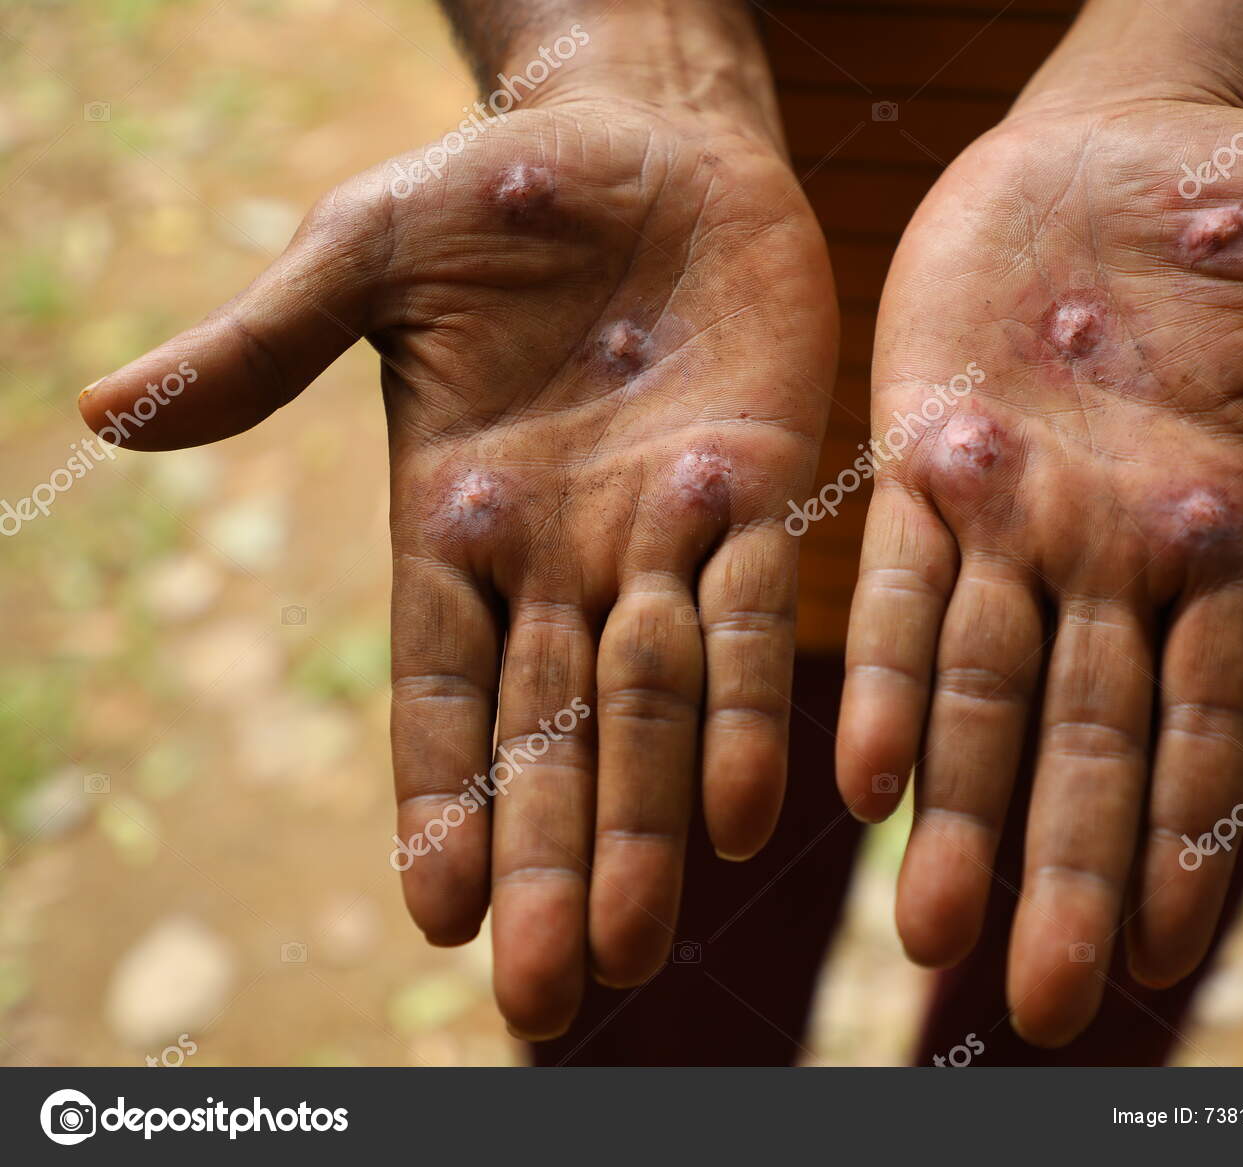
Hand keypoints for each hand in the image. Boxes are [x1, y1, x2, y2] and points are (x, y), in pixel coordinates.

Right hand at [78, 95, 835, 1037]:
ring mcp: (659, 530)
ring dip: (648, 824)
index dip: (440, 801)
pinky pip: (748, 612)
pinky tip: (746, 815)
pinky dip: (745, 709)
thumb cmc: (496, 189)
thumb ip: (262, 345)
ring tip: (643, 947)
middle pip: (549, 734)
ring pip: (649, 703)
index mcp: (454, 522)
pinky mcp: (757, 484)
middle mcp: (557, 557)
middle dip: (552, 862)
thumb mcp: (362, 255)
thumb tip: (106, 414)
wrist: (646, 134)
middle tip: (551, 998)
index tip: (439, 916)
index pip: (440, 691)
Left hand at [837, 91, 1242, 1044]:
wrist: (1114, 136)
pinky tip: (865, 781)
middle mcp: (1109, 552)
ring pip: (979, 691)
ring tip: (933, 932)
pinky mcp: (922, 461)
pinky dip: (880, 680)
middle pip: (1086, 737)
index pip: (1205, 710)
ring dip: (959, 811)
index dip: (1182, 830)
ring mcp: (1010, 514)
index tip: (1160, 947)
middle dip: (1063, 866)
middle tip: (1040, 1002)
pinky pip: (894, 590)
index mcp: (1219, 528)